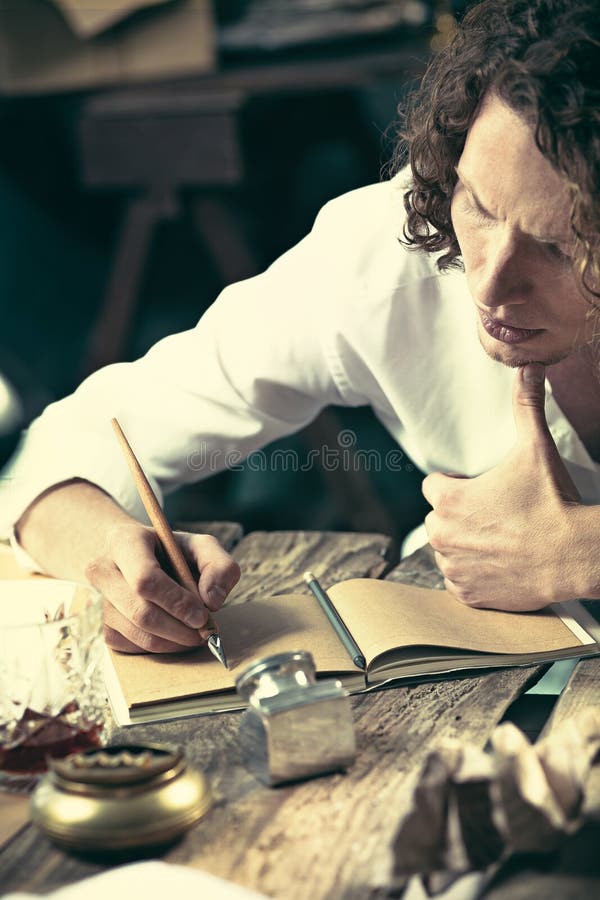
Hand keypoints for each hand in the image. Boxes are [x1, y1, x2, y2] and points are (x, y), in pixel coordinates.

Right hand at [85, 524, 240, 651]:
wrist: (136, 559)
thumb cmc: (170, 553)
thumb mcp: (201, 547)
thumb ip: (219, 566)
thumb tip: (212, 601)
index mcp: (125, 541)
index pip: (145, 579)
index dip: (176, 602)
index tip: (201, 615)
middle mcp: (102, 570)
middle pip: (141, 612)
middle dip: (179, 629)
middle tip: (203, 631)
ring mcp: (97, 600)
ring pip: (137, 634)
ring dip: (173, 642)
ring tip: (194, 633)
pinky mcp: (100, 625)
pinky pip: (131, 647)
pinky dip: (160, 648)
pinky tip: (173, 635)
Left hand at [422, 363, 581, 610]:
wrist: (573, 555)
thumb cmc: (551, 502)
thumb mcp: (536, 448)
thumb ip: (526, 407)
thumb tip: (529, 369)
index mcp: (447, 499)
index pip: (434, 486)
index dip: (458, 485)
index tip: (483, 489)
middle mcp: (441, 534)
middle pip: (439, 518)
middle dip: (461, 516)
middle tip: (497, 516)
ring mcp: (453, 567)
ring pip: (448, 550)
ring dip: (466, 545)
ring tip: (501, 540)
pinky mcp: (467, 594)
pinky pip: (459, 581)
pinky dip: (474, 575)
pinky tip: (499, 564)